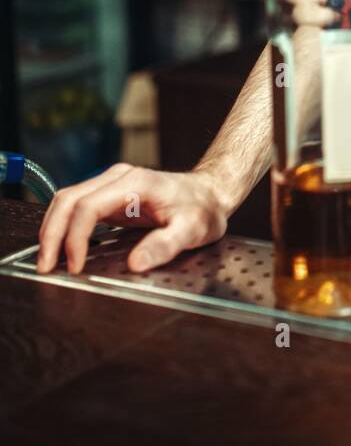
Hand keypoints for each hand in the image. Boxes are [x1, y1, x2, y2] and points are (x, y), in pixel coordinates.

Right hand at [36, 164, 228, 275]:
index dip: (75, 238)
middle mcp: (118, 178)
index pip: (88, 207)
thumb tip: (135, 264)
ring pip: (67, 200)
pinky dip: (64, 225)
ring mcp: (112, 183)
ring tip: (48, 260)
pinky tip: (62, 246)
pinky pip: (77, 206)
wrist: (210, 192)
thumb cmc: (203, 209)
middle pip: (68, 200)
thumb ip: (165, 245)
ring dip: (53, 228)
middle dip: (52, 234)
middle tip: (45, 267)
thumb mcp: (192, 230)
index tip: (75, 267)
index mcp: (134, 183)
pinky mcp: (111, 193)